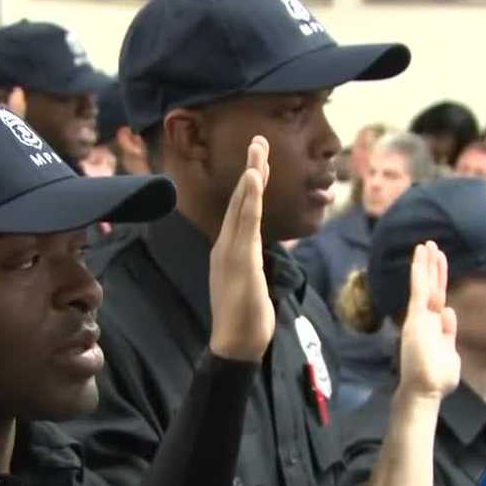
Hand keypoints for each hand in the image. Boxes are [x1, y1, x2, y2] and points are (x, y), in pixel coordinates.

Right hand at [209, 136, 275, 361]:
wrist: (234, 344)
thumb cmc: (245, 320)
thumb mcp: (250, 285)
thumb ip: (251, 266)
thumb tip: (256, 258)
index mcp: (230, 250)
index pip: (242, 211)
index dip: (250, 185)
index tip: (258, 161)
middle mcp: (227, 245)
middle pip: (240, 200)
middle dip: (251, 168)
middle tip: (258, 140)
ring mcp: (232, 250)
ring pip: (242, 205)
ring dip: (251, 174)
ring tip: (258, 148)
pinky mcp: (240, 258)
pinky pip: (246, 221)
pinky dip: (249, 197)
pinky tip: (254, 177)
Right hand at [397, 242, 459, 401]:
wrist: (426, 389)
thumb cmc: (439, 378)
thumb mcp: (450, 352)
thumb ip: (449, 333)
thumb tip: (449, 313)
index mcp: (435, 325)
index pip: (438, 296)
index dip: (440, 279)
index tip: (440, 263)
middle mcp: (425, 318)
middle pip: (430, 286)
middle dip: (432, 266)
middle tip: (432, 245)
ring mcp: (420, 316)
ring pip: (424, 284)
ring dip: (425, 263)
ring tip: (427, 244)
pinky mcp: (416, 317)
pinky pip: (418, 289)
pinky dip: (418, 272)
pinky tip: (419, 256)